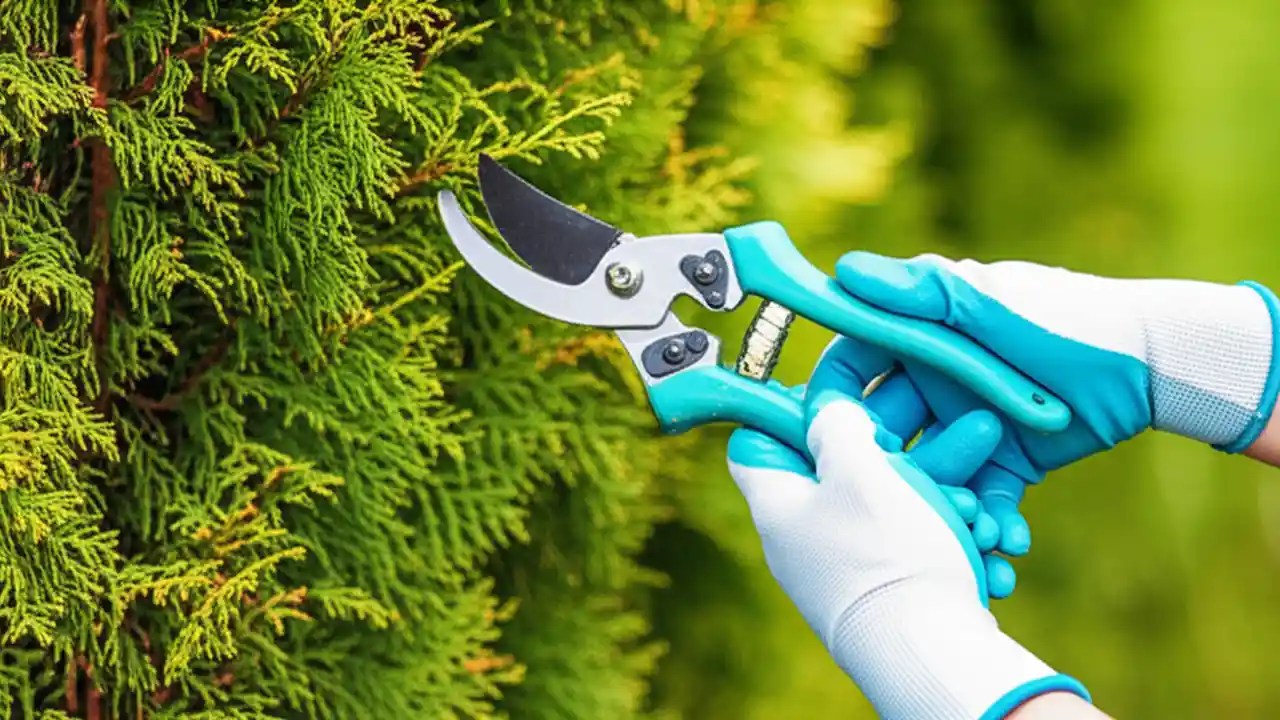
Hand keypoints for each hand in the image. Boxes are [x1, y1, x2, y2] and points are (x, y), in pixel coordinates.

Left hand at [727, 388, 1089, 718]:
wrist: (930, 652)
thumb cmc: (887, 556)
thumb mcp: (858, 468)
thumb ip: (837, 426)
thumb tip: (827, 410)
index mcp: (778, 504)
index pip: (756, 442)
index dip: (789, 413)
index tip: (839, 404)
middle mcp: (802, 538)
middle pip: (845, 473)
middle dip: (908, 456)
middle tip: (957, 443)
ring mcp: (842, 570)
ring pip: (892, 511)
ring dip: (943, 501)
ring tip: (979, 511)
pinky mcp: (882, 597)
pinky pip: (912, 551)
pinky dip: (949, 540)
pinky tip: (988, 544)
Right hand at [822, 252, 1279, 553]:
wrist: (1149, 362)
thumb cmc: (1066, 319)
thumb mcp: (988, 303)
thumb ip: (916, 292)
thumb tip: (842, 271)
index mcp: (918, 338)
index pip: (852, 369)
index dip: (830, 403)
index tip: (820, 440)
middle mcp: (934, 383)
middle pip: (884, 435)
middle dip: (889, 474)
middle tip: (899, 506)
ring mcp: (968, 426)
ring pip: (932, 477)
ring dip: (943, 510)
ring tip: (969, 537)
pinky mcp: (1005, 462)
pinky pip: (982, 500)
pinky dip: (991, 524)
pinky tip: (1006, 546)